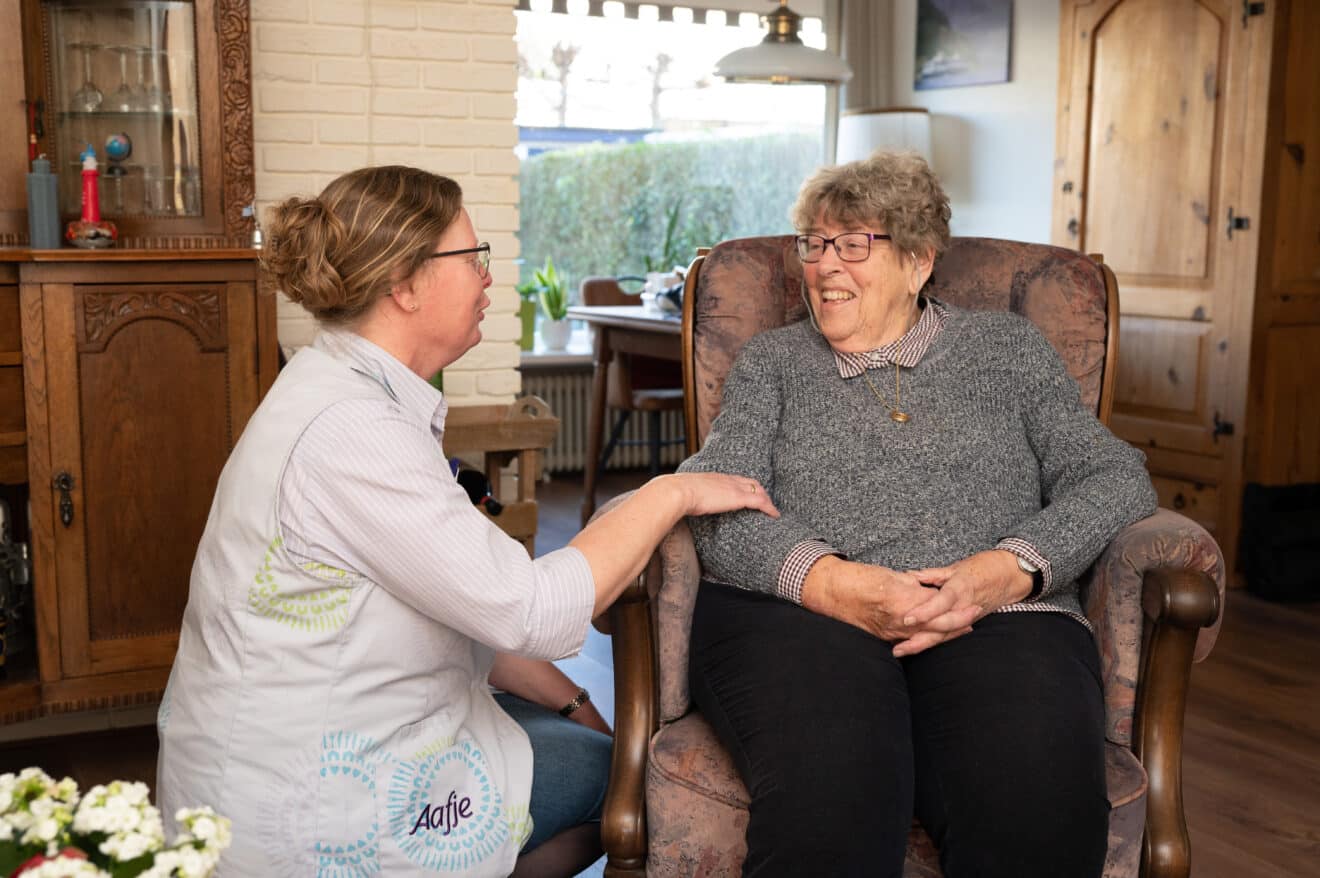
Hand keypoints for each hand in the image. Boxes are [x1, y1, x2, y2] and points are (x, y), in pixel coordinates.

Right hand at [657, 472, 779, 519]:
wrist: (678, 491)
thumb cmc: (676, 494)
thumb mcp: (685, 493)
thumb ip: (688, 496)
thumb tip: (679, 503)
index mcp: (715, 477)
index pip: (737, 479)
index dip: (746, 486)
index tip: (750, 493)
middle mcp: (727, 479)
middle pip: (751, 482)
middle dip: (761, 492)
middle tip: (767, 503)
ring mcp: (734, 488)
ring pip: (759, 491)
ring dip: (767, 500)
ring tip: (772, 511)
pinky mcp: (738, 498)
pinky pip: (760, 502)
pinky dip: (769, 508)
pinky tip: (774, 515)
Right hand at [801, 557, 976, 648]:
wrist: (831, 591)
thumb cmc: (858, 578)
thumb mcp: (891, 575)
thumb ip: (913, 584)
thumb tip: (929, 590)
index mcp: (903, 600)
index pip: (938, 606)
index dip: (957, 606)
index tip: (972, 602)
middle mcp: (899, 620)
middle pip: (936, 626)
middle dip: (958, 623)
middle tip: (974, 616)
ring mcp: (891, 631)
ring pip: (926, 637)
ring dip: (946, 634)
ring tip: (963, 629)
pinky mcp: (884, 636)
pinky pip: (910, 641)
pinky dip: (926, 640)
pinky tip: (934, 639)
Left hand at [896, 550, 1033, 655]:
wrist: (1009, 577)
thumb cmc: (982, 568)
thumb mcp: (957, 568)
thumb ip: (933, 574)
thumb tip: (910, 575)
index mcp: (960, 589)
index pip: (941, 602)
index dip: (924, 612)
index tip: (906, 619)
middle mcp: (964, 607)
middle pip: (940, 627)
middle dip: (919, 639)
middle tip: (897, 647)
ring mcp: (967, 618)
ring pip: (944, 635)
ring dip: (922, 644)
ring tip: (901, 651)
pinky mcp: (967, 623)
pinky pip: (949, 634)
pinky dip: (933, 641)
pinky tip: (915, 646)